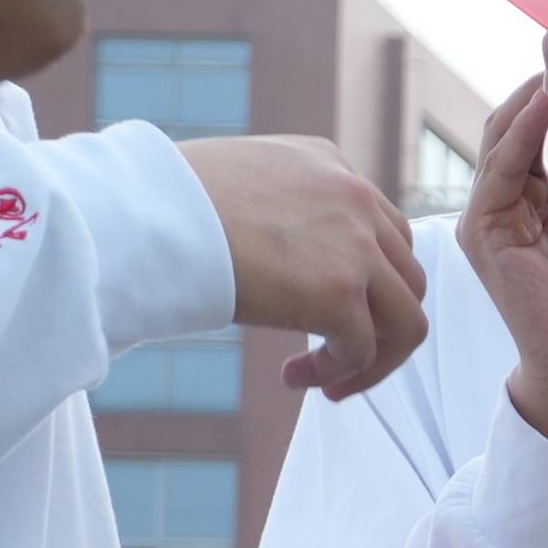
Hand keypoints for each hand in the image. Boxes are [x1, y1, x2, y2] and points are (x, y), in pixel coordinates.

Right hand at [178, 135, 423, 400]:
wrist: (140, 212)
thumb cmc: (166, 201)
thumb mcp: (243, 181)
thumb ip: (289, 208)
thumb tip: (297, 258)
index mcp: (331, 165)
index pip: (386, 234)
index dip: (371, 285)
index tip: (336, 314)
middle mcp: (354, 198)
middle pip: (407, 280)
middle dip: (380, 327)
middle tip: (341, 357)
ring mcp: (354, 245)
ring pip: (406, 321)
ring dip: (373, 360)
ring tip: (330, 382)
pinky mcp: (338, 292)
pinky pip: (361, 351)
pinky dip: (337, 374)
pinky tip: (295, 378)